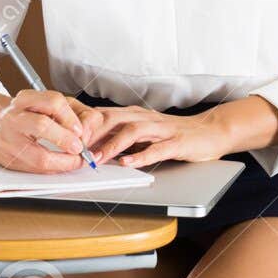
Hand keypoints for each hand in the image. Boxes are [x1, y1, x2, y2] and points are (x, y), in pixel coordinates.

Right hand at [0, 89, 91, 172]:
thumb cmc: (31, 114)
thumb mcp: (53, 105)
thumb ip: (74, 113)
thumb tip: (87, 132)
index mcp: (25, 99)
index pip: (53, 102)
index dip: (70, 118)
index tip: (80, 130)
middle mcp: (13, 117)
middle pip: (42, 125)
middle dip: (66, 139)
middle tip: (79, 148)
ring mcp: (7, 140)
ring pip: (38, 156)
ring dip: (63, 162)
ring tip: (75, 160)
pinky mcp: (6, 159)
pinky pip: (34, 170)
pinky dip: (53, 169)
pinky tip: (62, 165)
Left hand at [87, 105, 231, 167]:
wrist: (211, 131)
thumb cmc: (174, 133)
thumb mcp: (144, 132)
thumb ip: (120, 136)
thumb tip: (90, 145)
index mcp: (136, 115)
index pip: (105, 114)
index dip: (85, 123)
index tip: (67, 135)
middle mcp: (147, 118)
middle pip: (115, 119)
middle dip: (93, 132)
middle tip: (75, 147)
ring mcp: (163, 129)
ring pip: (134, 132)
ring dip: (113, 145)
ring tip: (98, 158)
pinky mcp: (178, 142)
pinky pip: (158, 149)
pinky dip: (142, 156)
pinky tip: (129, 163)